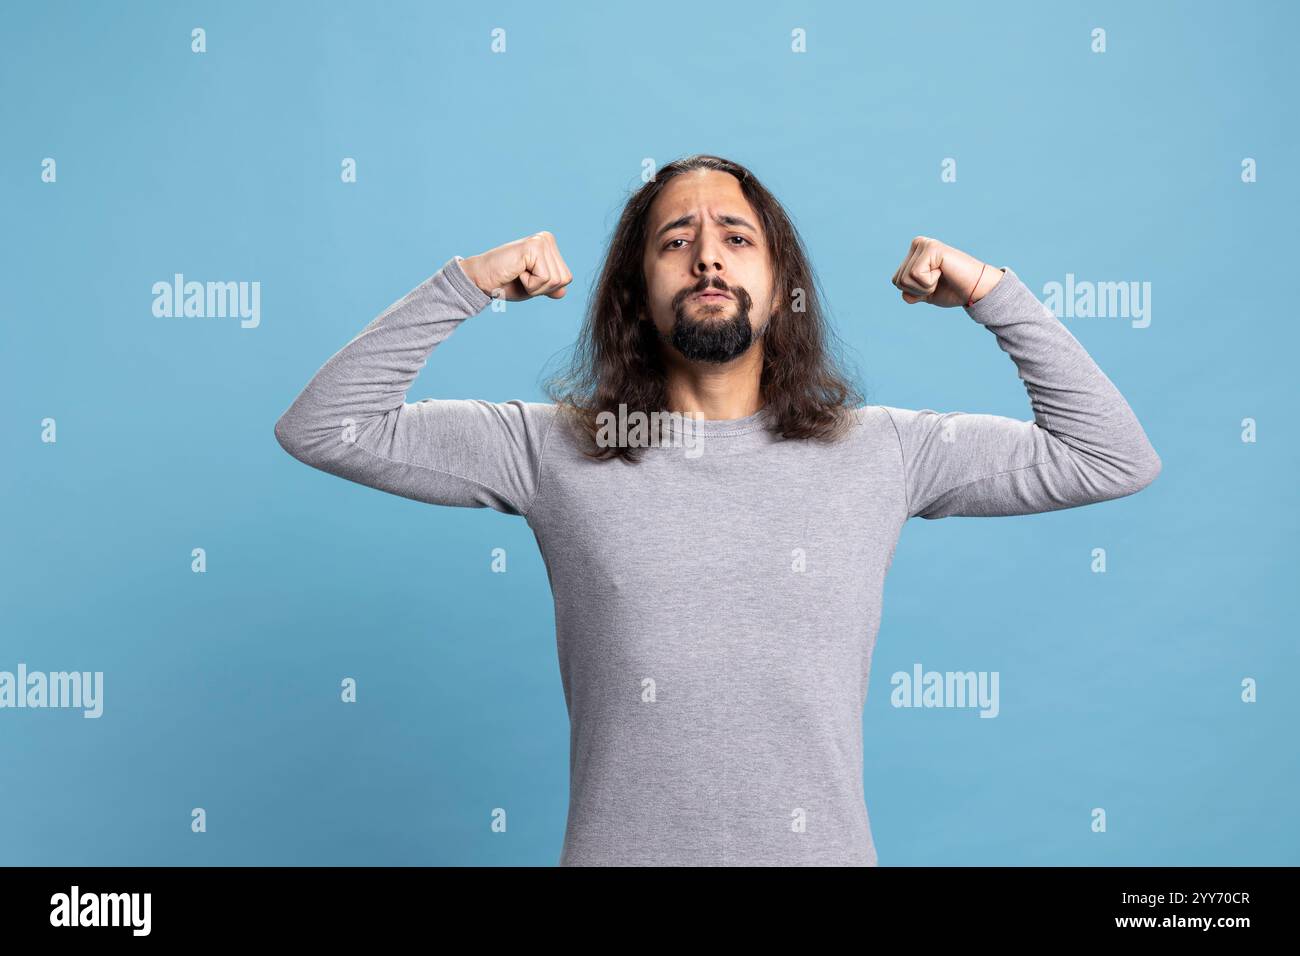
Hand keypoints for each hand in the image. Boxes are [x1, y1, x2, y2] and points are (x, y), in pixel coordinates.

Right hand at [459, 231, 573, 301]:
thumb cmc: (505, 282)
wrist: (481, 280)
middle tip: (522, 277)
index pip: (566, 278)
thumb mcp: (533, 288)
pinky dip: (530, 284)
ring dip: (536, 286)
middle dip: (543, 288)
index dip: (547, 288)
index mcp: (549, 246)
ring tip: (519, 274)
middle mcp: (547, 239)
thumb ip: (550, 287)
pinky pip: (545, 278)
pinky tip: (517, 272)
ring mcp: (541, 241)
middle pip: (564, 279)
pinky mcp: (534, 246)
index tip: (527, 279)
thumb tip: (563, 292)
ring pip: (556, 280)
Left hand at [890, 236, 1000, 307]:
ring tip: (941, 276)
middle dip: (918, 290)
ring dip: (924, 286)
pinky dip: (929, 282)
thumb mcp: (924, 293)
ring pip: (905, 279)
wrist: (975, 290)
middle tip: (939, 281)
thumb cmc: (953, 290)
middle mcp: (917, 244)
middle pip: (898, 280)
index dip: (914, 292)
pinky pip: (915, 275)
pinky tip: (943, 272)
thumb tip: (897, 283)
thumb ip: (909, 290)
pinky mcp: (931, 248)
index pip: (896, 281)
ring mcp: (924, 244)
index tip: (934, 284)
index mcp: (913, 253)